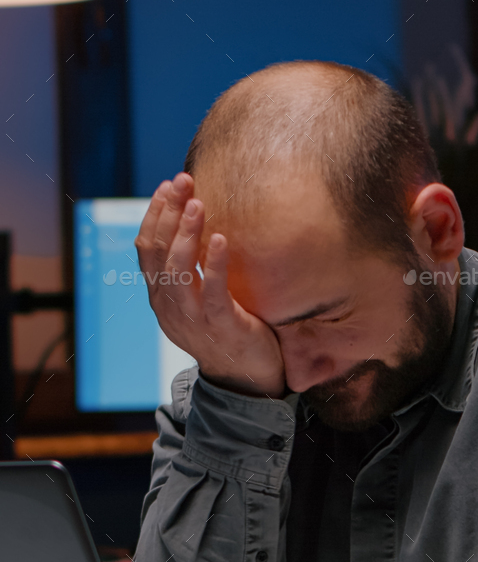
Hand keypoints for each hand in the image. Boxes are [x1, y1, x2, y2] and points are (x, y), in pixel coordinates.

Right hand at [134, 173, 285, 396]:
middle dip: (168, 213)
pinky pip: (213, 292)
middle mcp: (169, 308)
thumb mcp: (200, 300)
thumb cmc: (229, 331)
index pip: (147, 250)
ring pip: (178, 271)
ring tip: (198, 203)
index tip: (167, 186)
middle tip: (183, 181)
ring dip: (186, 233)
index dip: (154, 215)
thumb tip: (193, 226)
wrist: (246, 380)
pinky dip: (215, 263)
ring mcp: (192, 319)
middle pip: (158, 253)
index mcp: (161, 298)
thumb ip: (192, 272)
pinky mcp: (220, 327)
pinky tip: (222, 239)